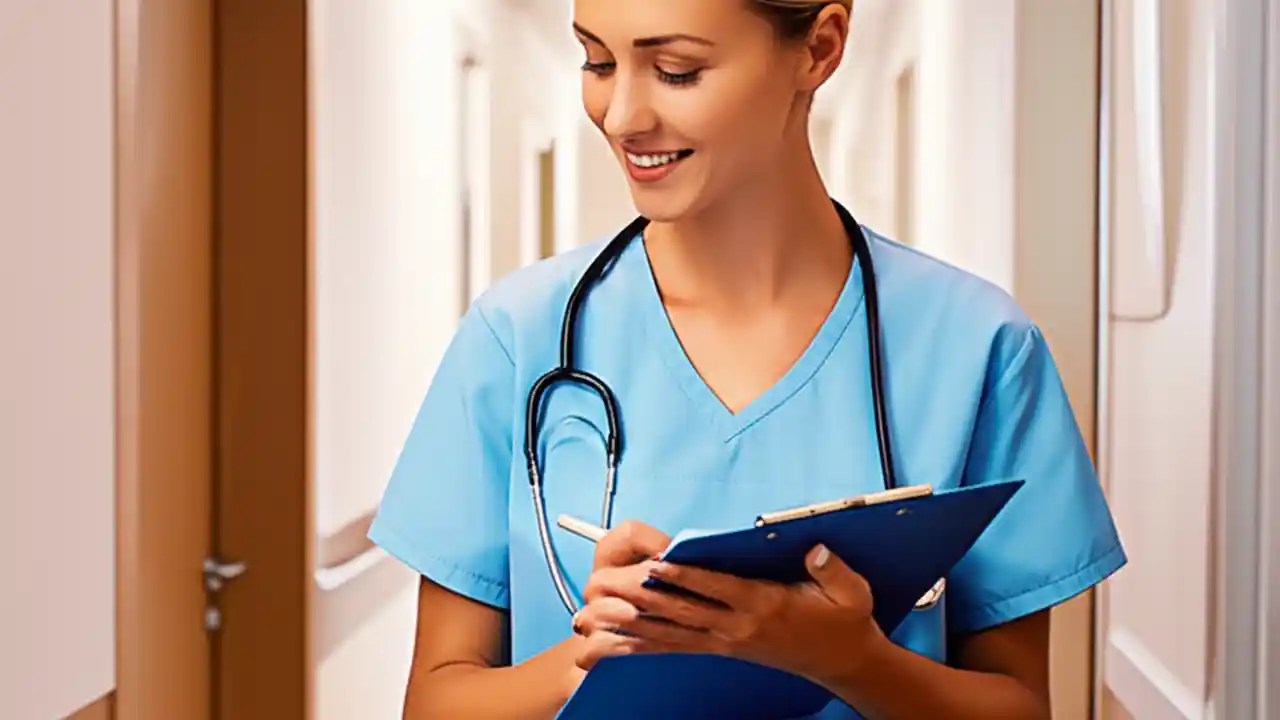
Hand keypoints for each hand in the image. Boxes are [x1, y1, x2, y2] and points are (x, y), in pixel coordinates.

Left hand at [573, 544, 887, 686]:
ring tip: (591, 620)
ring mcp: (726, 642)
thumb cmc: (844, 619)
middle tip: (603, 588)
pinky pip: (674, 648)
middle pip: (683, 611)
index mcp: (765, 604)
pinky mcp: (721, 650)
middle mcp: (738, 626)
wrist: (843, 661)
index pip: (718, 588)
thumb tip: (815, 550)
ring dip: (629, 626)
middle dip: (641, 598)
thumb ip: (831, 570)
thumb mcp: (851, 592)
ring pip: (670, 633)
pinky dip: (642, 645)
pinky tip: (612, 644)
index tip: (656, 564)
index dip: (687, 576)